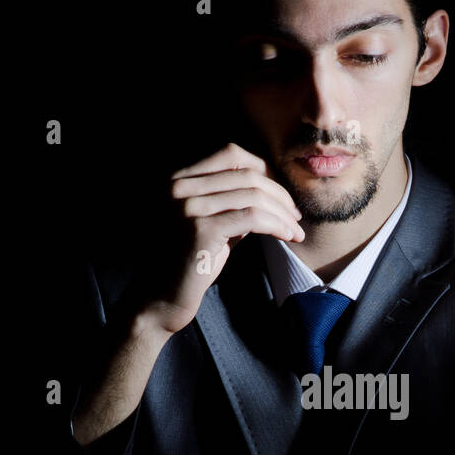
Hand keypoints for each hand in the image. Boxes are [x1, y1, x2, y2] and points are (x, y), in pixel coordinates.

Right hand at [138, 142, 303, 336]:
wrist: (159, 300)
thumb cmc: (187, 265)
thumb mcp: (211, 224)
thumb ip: (232, 203)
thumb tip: (270, 190)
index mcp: (178, 179)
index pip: (230, 154)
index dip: (263, 169)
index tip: (281, 194)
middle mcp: (178, 186)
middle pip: (246, 173)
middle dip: (279, 194)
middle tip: (295, 215)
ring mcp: (187, 206)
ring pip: (253, 195)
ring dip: (282, 213)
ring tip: (295, 230)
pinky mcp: (200, 229)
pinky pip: (252, 217)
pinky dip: (276, 225)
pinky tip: (287, 236)